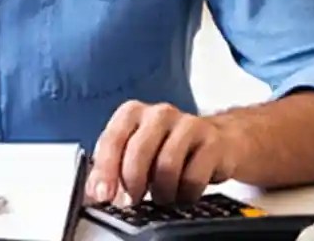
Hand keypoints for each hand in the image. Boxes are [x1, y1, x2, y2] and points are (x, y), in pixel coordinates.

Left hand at [87, 100, 247, 206]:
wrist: (218, 141)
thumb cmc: (168, 148)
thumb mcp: (135, 151)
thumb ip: (113, 167)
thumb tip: (95, 192)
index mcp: (133, 113)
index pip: (113, 139)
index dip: (105, 169)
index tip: (101, 194)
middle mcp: (159, 113)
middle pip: (138, 152)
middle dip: (132, 183)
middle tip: (133, 201)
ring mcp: (188, 124)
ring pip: (166, 166)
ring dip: (161, 191)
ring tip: (162, 196)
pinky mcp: (212, 141)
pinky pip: (193, 177)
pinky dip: (185, 193)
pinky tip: (183, 193)